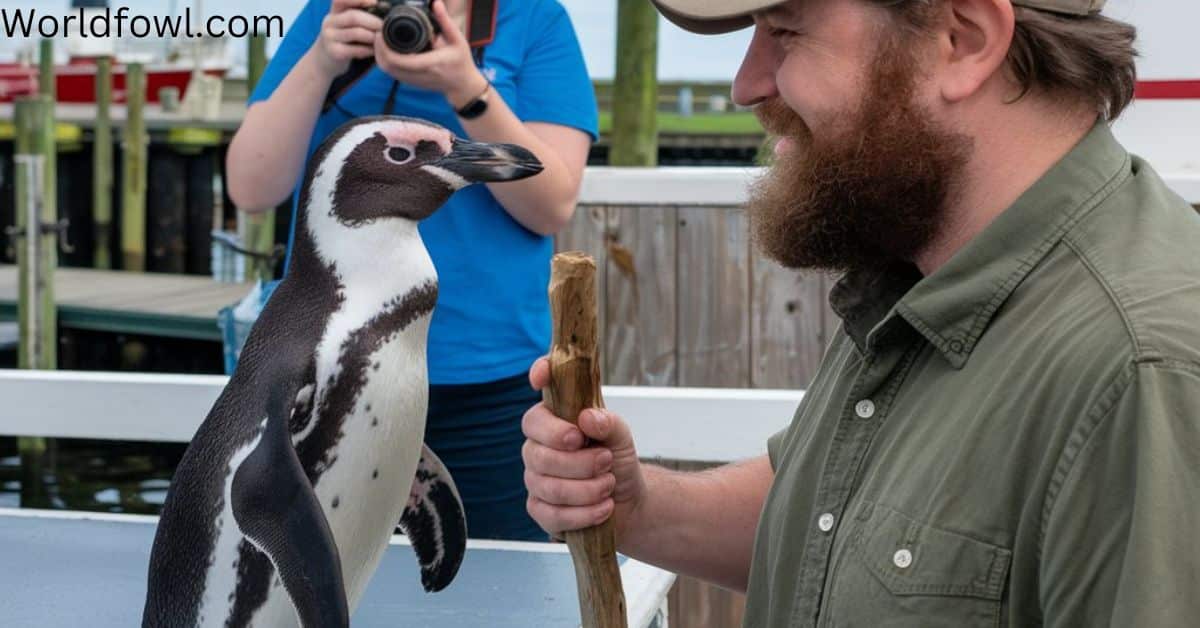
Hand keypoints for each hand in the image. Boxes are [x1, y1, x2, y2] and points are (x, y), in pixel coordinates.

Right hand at [313, 0, 381, 77]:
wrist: (325, 60)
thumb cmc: (344, 39)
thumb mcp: (346, 24)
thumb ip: (360, 15)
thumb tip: (384, 9)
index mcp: (334, 11)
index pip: (342, 0)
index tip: (375, 2)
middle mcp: (329, 22)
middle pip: (354, 17)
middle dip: (373, 21)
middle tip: (384, 27)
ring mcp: (330, 37)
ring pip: (357, 33)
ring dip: (373, 36)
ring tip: (381, 39)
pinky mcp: (334, 52)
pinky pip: (357, 49)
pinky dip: (369, 50)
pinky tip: (374, 51)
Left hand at [373, 0, 487, 108]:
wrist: (462, 86)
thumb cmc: (461, 62)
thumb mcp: (458, 40)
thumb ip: (445, 21)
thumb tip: (436, 3)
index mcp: (429, 63)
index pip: (398, 59)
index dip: (383, 47)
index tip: (381, 32)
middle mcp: (418, 74)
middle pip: (386, 65)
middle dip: (377, 49)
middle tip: (377, 33)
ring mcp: (412, 81)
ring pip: (386, 70)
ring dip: (379, 55)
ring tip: (380, 40)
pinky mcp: (410, 83)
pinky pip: (391, 73)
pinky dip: (384, 61)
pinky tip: (386, 50)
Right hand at [522, 358, 646, 540]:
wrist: (627, 501)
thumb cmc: (616, 460)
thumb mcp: (620, 437)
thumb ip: (607, 423)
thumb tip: (587, 418)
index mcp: (553, 421)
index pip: (537, 403)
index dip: (537, 381)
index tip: (541, 378)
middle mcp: (536, 447)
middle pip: (540, 453)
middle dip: (581, 461)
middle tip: (607, 460)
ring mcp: (535, 479)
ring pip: (549, 486)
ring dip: (588, 488)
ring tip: (608, 485)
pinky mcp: (540, 510)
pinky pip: (552, 514)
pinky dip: (584, 513)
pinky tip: (602, 508)